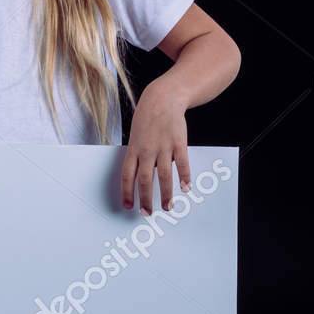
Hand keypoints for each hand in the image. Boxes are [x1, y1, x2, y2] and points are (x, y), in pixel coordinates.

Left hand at [120, 82, 189, 214]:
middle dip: (145, 199)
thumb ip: (138, 156)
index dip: (127, 192)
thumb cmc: (147, 119)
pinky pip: (181, 163)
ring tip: (168, 207)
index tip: (128, 206)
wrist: (162, 99)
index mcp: (133, 150)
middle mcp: (146, 151)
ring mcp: (163, 147)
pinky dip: (184, 177)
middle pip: (144, 180)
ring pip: (163, 176)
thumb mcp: (135, 136)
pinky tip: (186, 188)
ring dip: (166, 193)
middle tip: (147, 213)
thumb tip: (141, 175)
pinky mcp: (178, 143)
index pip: (127, 176)